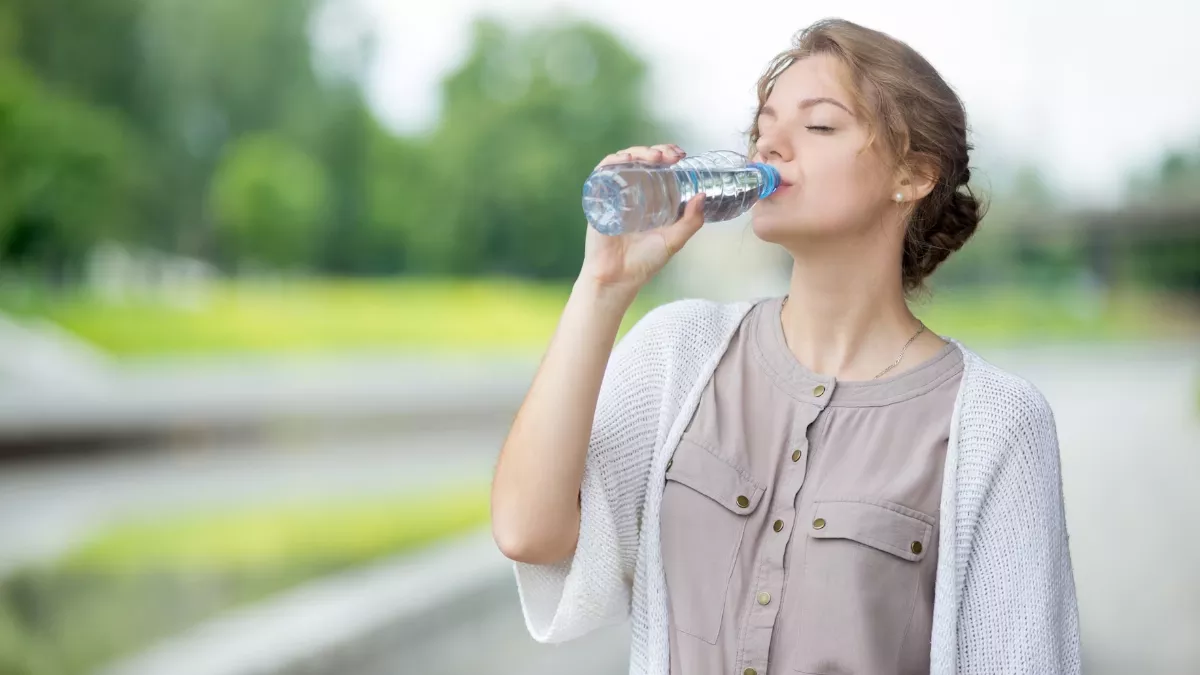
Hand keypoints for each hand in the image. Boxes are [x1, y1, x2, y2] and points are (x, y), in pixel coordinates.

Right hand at [578, 144, 705, 297]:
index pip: (657, 167)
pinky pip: (602, 173)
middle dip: (657, 151)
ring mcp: (613, 194)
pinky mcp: (598, 199)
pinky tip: (626, 160)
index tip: (681, 155)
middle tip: (672, 156)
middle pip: (641, 160)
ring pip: (622, 161)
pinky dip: (613, 161)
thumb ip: (691, 221)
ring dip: (638, 152)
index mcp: (649, 197)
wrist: (618, 279)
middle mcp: (631, 192)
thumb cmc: (644, 262)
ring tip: (655, 158)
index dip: (667, 154)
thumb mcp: (674, 240)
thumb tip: (702, 195)